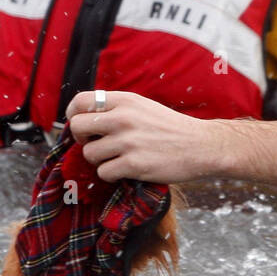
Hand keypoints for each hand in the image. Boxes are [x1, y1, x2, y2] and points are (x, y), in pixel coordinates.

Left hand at [66, 90, 218, 182]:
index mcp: (126, 101)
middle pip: (77, 128)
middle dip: (83, 140)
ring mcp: (128, 142)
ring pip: (89, 154)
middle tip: (98, 145)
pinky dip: (112, 175)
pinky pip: (104, 172)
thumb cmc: (173, 129)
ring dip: (101, 160)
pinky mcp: (134, 164)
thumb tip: (84, 119)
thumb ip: (117, 109)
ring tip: (119, 159)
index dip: (73, 115)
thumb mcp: (145, 107)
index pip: (80, 102)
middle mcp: (124, 118)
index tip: (82, 126)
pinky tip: (128, 170)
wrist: (203, 146)